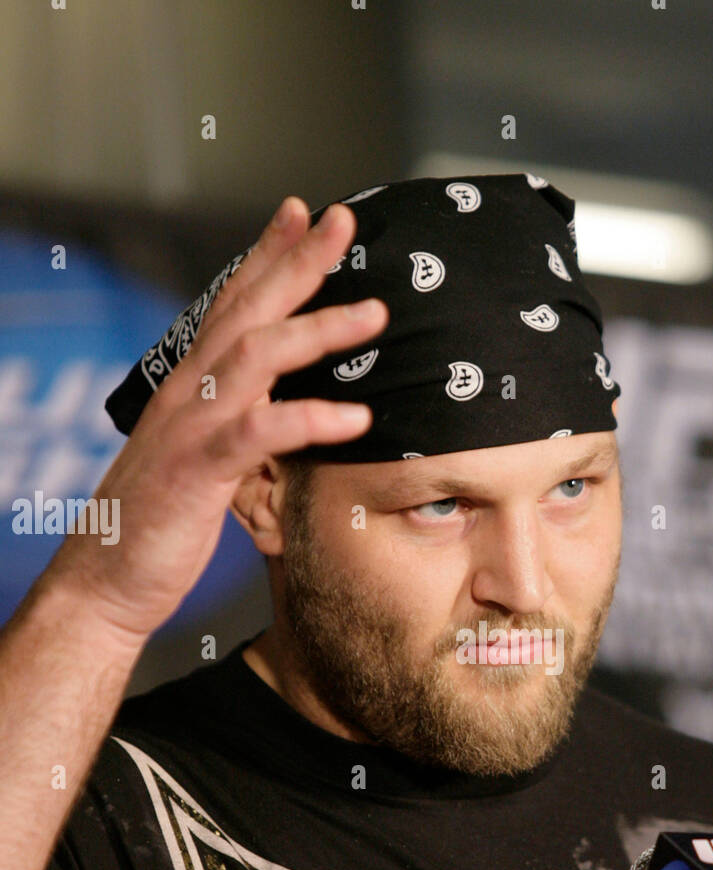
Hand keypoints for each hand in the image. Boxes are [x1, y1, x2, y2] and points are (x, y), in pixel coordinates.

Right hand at [42, 197, 386, 642]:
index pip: (232, 304)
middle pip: (248, 309)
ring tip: (375, 316)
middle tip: (344, 220)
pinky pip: (257, 432)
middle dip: (299, 261)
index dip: (267, 255)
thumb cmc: (157, 523)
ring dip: (318, 329)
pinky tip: (356, 418)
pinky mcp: (198, 471)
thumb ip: (234, 424)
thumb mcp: (202, 460)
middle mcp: (187, 393)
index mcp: (190, 386)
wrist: (105, 580)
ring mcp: (190, 427)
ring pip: (255, 355)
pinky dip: (309, 419)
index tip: (303, 214)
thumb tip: (277, 410)